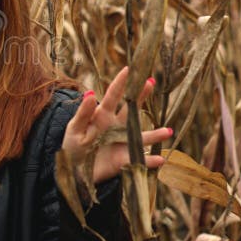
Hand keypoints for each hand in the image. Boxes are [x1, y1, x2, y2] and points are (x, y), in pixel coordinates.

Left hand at [62, 66, 172, 183]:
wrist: (73, 171)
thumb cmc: (72, 147)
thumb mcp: (74, 129)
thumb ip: (83, 113)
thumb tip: (90, 93)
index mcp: (102, 116)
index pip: (113, 96)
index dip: (120, 83)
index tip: (128, 69)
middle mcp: (116, 127)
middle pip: (131, 110)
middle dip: (141, 96)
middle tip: (151, 82)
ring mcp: (122, 143)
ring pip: (141, 137)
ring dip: (155, 135)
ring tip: (168, 131)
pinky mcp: (124, 160)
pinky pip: (139, 160)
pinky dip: (149, 160)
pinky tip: (161, 160)